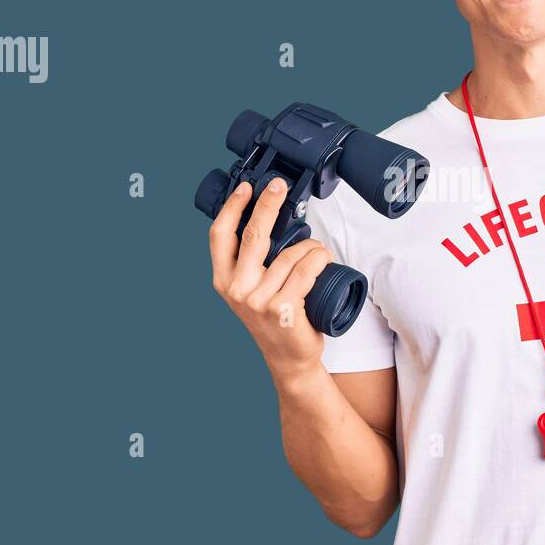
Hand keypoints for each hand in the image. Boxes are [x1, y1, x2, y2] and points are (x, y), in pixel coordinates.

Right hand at [209, 177, 334, 377]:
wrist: (289, 359)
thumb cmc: (274, 320)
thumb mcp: (252, 290)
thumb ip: (251, 262)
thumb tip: (268, 220)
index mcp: (223, 280)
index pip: (220, 235)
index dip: (232, 207)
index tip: (245, 187)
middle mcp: (235, 289)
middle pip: (252, 235)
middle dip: (267, 204)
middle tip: (278, 186)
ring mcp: (257, 300)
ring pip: (289, 254)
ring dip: (311, 246)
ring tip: (320, 252)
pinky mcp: (281, 308)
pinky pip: (304, 270)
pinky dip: (319, 259)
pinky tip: (324, 259)